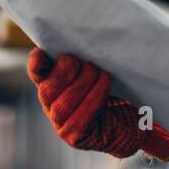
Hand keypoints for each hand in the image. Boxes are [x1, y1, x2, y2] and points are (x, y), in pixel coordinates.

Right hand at [27, 48, 168, 159]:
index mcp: (52, 85)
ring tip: (101, 72)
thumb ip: (86, 57)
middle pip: (48, 88)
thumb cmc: (116, 91)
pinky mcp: (73, 137)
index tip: (42, 52)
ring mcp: (60, 124)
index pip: (37, 73)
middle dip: (66, 71)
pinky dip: (94, 97)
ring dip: (84, 83)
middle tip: (86, 62)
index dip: (36, 64)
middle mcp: (51, 105)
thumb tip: (87, 30)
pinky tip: (105, 84)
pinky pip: (79, 117)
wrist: (132, 122)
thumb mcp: (99, 69)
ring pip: (63, 103)